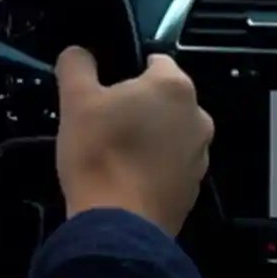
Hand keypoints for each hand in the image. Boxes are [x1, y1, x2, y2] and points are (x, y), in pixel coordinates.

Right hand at [55, 47, 213, 235]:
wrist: (118, 225)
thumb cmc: (99, 153)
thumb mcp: (76, 100)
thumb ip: (77, 65)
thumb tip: (78, 52)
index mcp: (174, 87)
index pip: (155, 60)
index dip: (127, 71)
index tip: (105, 91)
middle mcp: (198, 117)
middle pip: (164, 99)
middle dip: (139, 106)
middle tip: (105, 122)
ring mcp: (200, 155)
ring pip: (169, 133)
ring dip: (149, 137)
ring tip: (115, 154)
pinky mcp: (194, 189)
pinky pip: (171, 166)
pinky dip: (154, 167)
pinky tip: (127, 179)